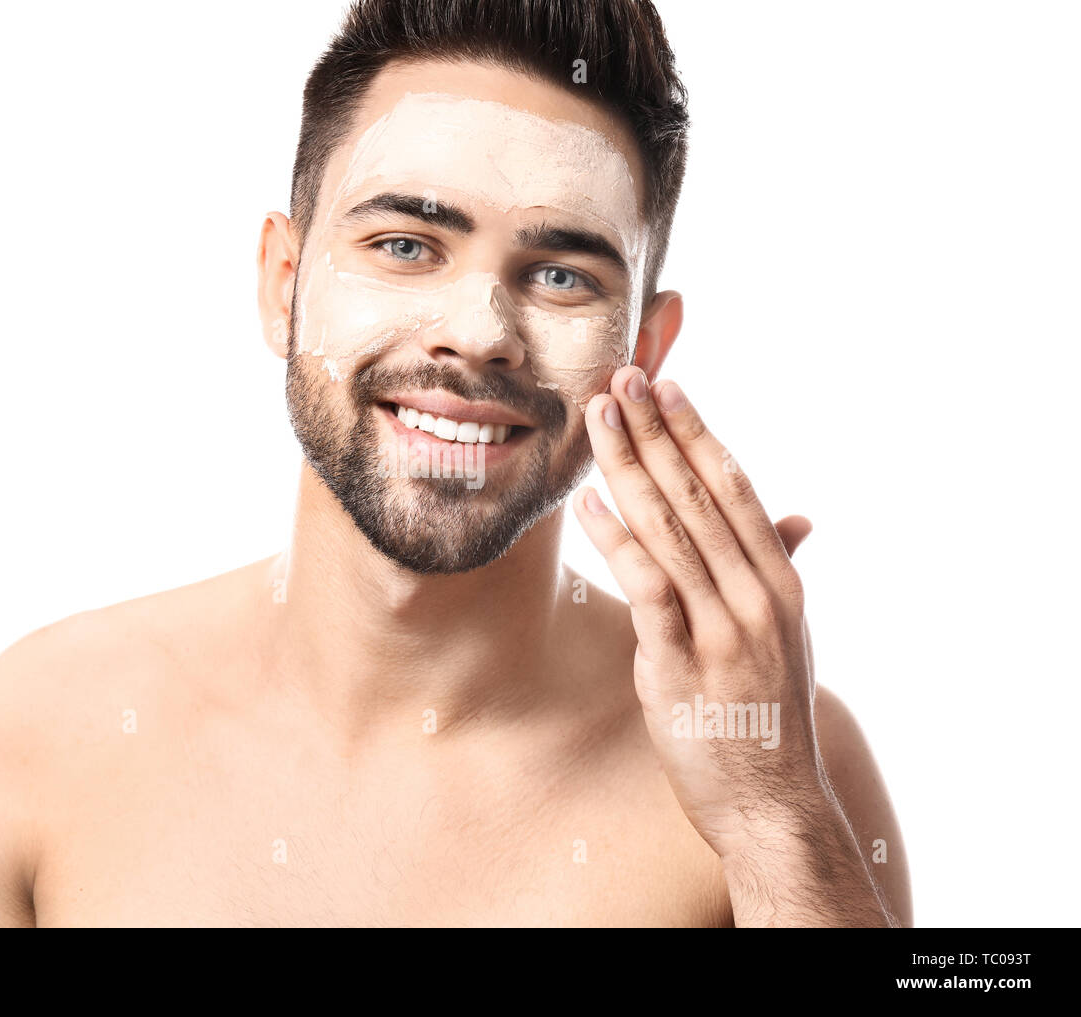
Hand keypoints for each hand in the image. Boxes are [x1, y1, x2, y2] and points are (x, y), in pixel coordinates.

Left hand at [574, 366, 829, 862]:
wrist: (773, 806)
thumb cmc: (769, 718)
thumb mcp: (787, 639)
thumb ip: (779, 572)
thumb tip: (796, 521)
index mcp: (779, 583)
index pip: (736, 488)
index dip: (698, 433)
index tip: (669, 385)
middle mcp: (758, 597)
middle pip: (700, 495)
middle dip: (657, 432)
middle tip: (621, 377)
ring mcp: (724, 630)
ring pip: (672, 530)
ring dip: (630, 468)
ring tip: (598, 418)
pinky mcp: (683, 666)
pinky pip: (648, 589)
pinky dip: (618, 541)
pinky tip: (589, 503)